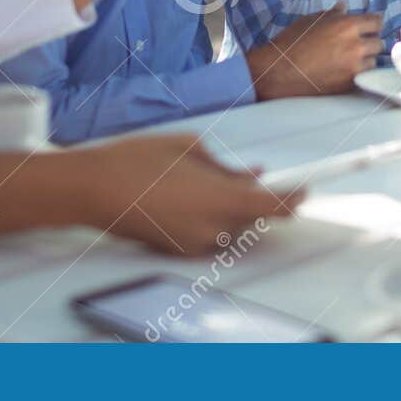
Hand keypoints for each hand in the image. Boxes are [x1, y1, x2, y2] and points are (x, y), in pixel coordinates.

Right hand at [0, 133, 296, 254]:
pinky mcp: (177, 250)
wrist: (95, 188)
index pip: (276, 206)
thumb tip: (252, 174)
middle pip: (254, 219)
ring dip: (231, 208)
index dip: (294, 197)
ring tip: (206, 180)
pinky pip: (207, 234)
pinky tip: (191, 195)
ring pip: (230, 227)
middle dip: (256, 199)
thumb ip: (227, 167)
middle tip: (252, 176)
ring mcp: (195, 244)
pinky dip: (210, 217)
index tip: (305, 189)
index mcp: (224, 200)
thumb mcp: (191, 149)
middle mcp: (215, 230)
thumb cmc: (140, 160)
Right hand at [247, 5, 382, 99]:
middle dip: (370, 42)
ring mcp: (354, 67)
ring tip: (349, 59)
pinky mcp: (349, 84)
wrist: (277, 72)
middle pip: (379, 43)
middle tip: (358, 43)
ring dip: (366, 59)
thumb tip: (343, 7)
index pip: (376, 22)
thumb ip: (332, 14)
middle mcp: (355, 46)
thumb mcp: (310, 21)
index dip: (373, 23)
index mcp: (347, 26)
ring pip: (373, 61)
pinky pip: (364, 76)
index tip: (370, 26)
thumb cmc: (291, 42)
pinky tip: (345, 70)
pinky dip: (358, 73)